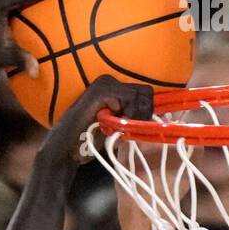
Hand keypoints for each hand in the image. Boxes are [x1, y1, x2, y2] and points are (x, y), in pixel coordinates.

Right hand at [38, 75, 153, 170]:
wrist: (65, 149)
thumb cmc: (89, 140)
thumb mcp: (117, 128)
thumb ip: (134, 120)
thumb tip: (163, 116)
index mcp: (114, 87)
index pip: (146, 93)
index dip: (148, 111)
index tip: (136, 127)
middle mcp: (110, 79)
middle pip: (147, 93)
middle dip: (141, 115)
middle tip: (122, 129)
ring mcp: (105, 83)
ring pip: (140, 96)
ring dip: (131, 118)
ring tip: (111, 128)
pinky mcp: (101, 90)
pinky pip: (128, 100)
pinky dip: (123, 116)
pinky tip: (106, 124)